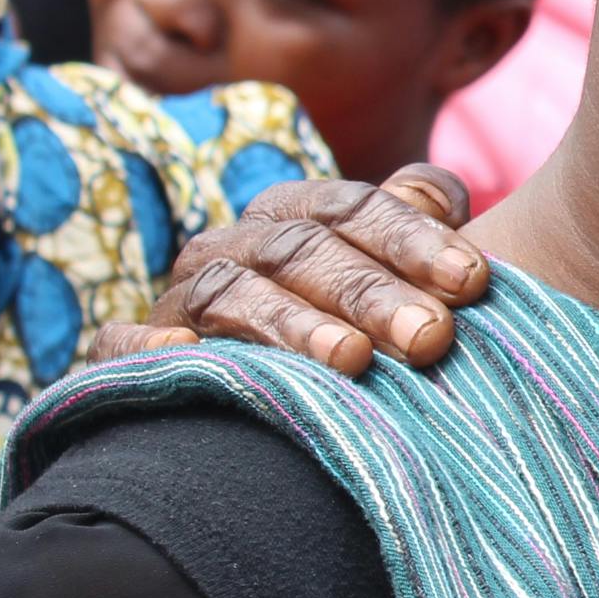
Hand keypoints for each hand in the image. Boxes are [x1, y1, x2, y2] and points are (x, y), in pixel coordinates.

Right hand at [84, 166, 490, 377]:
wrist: (234, 398)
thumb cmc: (340, 325)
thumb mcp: (380, 270)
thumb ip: (412, 224)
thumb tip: (446, 199)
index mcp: (296, 217)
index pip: (354, 209)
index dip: (413, 239)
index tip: (474, 280)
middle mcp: (236, 245)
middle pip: (302, 252)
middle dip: (371, 292)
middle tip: (433, 337)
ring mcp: (181, 298)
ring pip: (232, 292)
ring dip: (292, 324)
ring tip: (352, 359)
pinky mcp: (130, 351)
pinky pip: (124, 342)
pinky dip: (150, 345)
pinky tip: (187, 353)